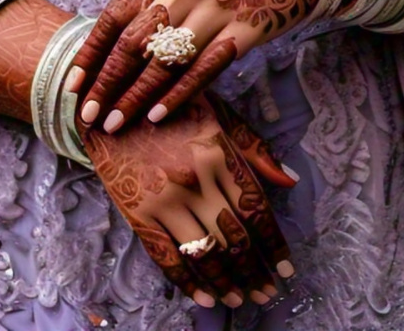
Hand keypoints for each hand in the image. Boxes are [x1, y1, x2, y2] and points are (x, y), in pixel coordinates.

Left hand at [68, 0, 329, 133]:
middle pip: (133, 45)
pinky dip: (177, 95)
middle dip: (107, 85)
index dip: (92, 53)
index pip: (115, 17)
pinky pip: (203, 70)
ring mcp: (213, 12)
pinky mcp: (242, 33)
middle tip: (88, 117)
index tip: (75, 85)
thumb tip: (121, 33)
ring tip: (115, 125)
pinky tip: (158, 115)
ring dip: (135, 97)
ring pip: (164, 63)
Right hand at [85, 91, 297, 309]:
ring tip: (241, 299)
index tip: (286, 268)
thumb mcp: (217, 114)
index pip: (254, 209)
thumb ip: (253, 147)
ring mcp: (165, 200)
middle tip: (268, 293)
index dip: (273, 243)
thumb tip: (290, 179)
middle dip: (255, 271)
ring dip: (227, 283)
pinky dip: (189, 284)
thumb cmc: (172, 107)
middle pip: (234, 238)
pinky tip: (206, 297)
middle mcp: (195, 181)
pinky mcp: (138, 214)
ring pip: (204, 254)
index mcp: (218, 154)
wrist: (113, 105)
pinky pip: (167, 259)